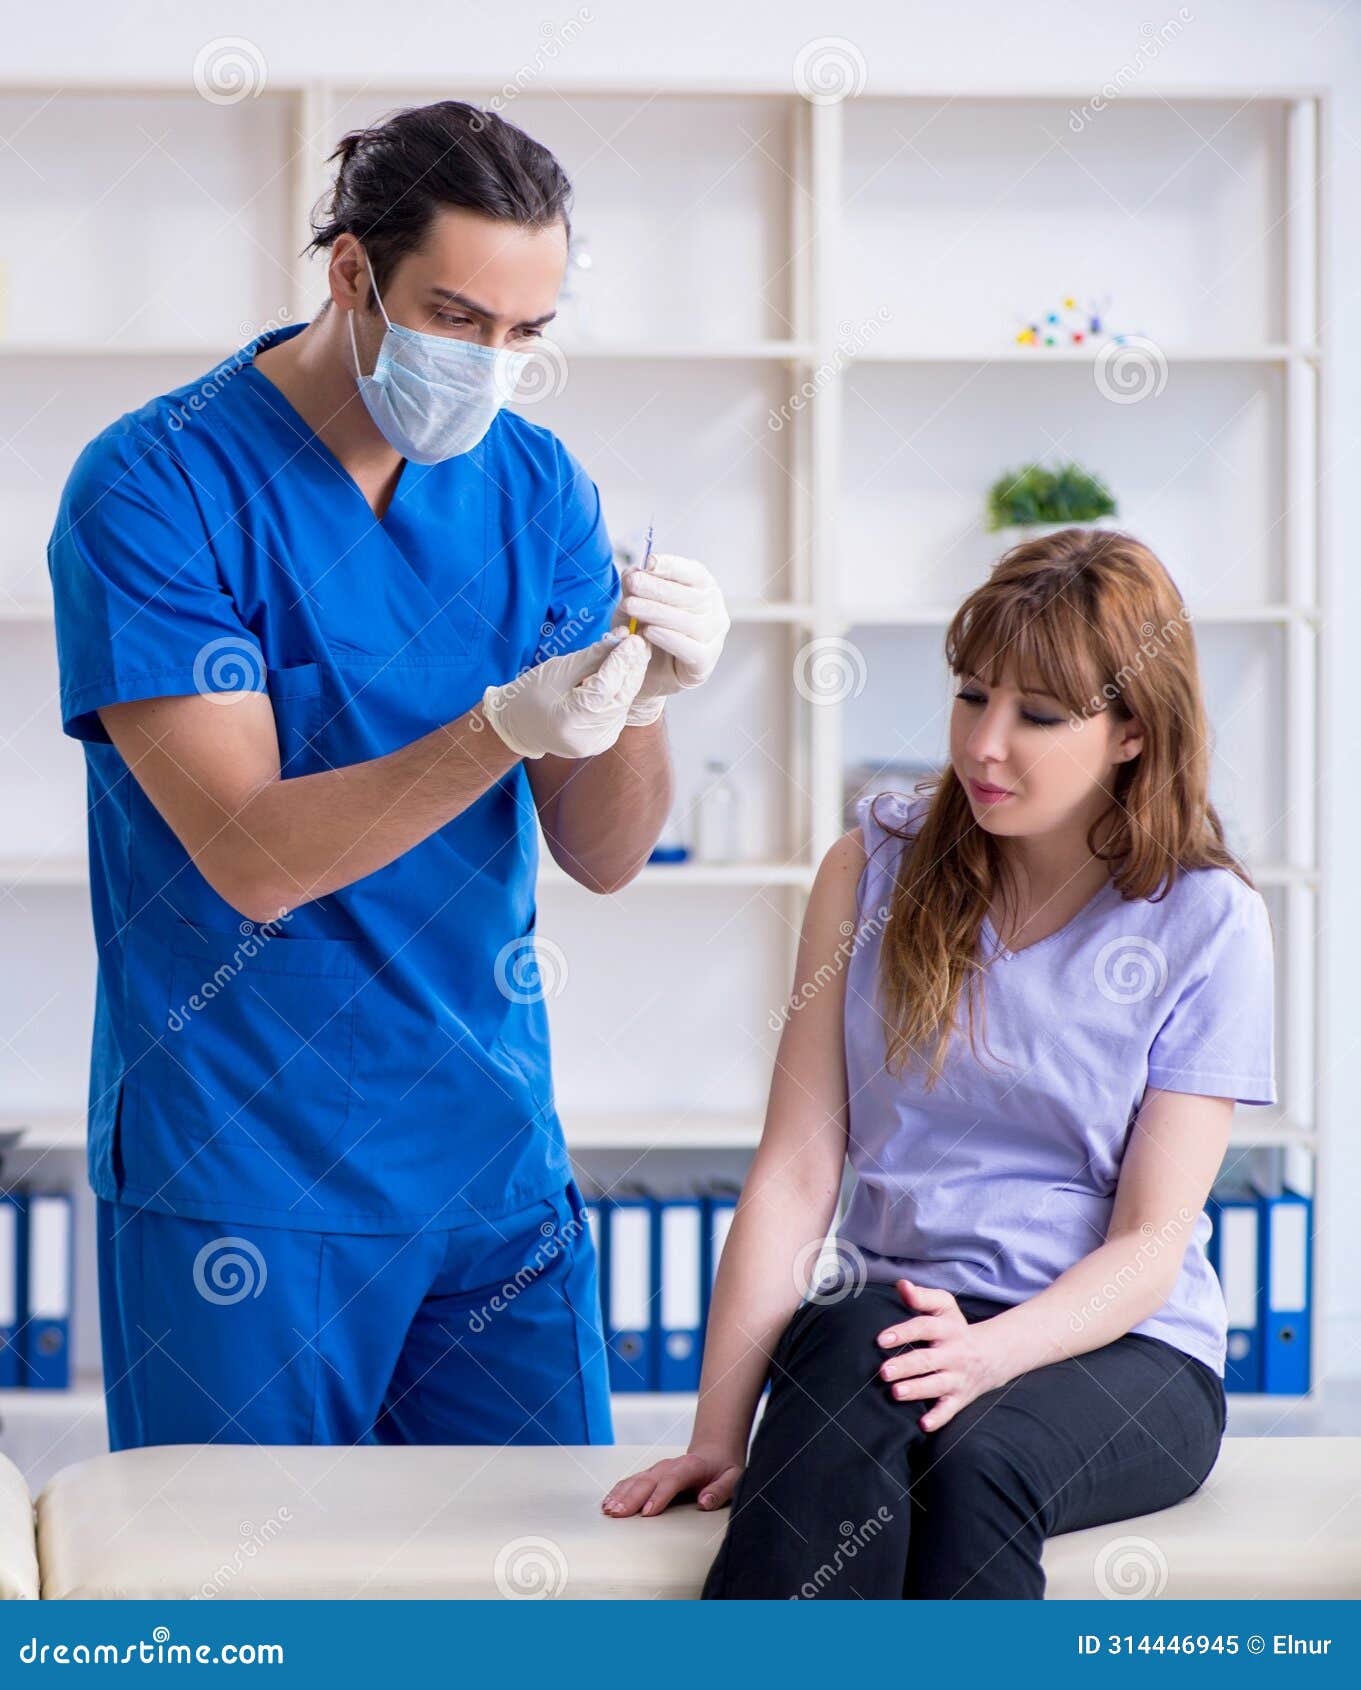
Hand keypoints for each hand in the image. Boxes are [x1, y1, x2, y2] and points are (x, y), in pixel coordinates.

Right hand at [479, 632, 648, 759]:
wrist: (518, 726)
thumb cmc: (530, 694)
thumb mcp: (558, 670)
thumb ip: (591, 656)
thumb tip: (620, 638)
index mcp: (569, 721)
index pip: (605, 688)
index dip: (621, 662)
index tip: (633, 639)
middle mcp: (588, 738)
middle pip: (620, 697)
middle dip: (632, 667)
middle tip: (641, 641)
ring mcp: (598, 742)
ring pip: (623, 703)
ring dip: (630, 676)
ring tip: (634, 651)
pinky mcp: (605, 740)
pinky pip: (619, 709)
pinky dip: (622, 689)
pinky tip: (626, 671)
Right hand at [600, 1444, 744, 1518]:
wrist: (714, 1451)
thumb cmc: (723, 1468)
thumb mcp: (732, 1478)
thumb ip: (720, 1490)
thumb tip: (704, 1502)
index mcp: (691, 1466)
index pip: (672, 1480)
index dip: (659, 1496)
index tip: (648, 1512)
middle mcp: (670, 1465)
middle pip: (648, 1481)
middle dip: (632, 1498)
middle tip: (619, 1514)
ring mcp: (658, 1469)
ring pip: (636, 1480)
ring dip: (621, 1495)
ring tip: (609, 1510)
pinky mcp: (651, 1475)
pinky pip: (631, 1481)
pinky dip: (618, 1491)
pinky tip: (608, 1502)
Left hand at [609, 553, 729, 726]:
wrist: (647, 671)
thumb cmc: (645, 631)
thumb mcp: (634, 605)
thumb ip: (634, 589)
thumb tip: (631, 571)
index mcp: (703, 588)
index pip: (694, 573)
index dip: (672, 566)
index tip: (649, 561)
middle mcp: (714, 610)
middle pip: (693, 597)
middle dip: (658, 588)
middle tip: (632, 583)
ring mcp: (714, 638)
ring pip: (691, 622)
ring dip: (658, 612)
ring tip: (631, 606)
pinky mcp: (705, 662)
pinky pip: (691, 649)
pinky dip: (669, 639)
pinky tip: (649, 632)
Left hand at [875, 1277, 1010, 1432]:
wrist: (991, 1355)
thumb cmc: (955, 1328)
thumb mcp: (944, 1307)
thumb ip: (922, 1296)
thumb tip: (901, 1284)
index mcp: (947, 1328)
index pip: (925, 1327)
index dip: (903, 1332)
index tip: (881, 1339)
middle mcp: (953, 1353)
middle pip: (927, 1359)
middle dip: (905, 1366)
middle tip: (883, 1371)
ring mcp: (957, 1377)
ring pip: (936, 1385)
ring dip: (916, 1389)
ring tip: (896, 1393)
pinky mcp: (960, 1397)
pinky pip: (950, 1409)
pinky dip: (939, 1418)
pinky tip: (924, 1425)